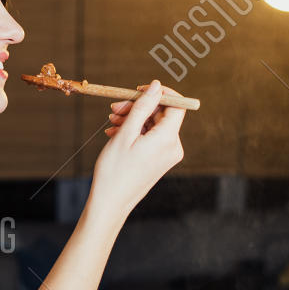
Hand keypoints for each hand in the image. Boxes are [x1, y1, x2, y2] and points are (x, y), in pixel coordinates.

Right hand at [89, 80, 184, 220]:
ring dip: (134, 119)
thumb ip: (143, 107)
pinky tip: (116, 132)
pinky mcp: (160, 160)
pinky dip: (135, 131)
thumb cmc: (115, 170)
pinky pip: (151, 137)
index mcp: (168, 139)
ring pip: (154, 125)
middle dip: (139, 107)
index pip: (176, 105)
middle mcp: (173, 147)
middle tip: (115, 108)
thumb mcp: (126, 133)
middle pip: (162, 114)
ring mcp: (168, 155)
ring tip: (112, 121)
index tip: (139, 90)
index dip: (160, 94)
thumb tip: (157, 87)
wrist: (111, 202)